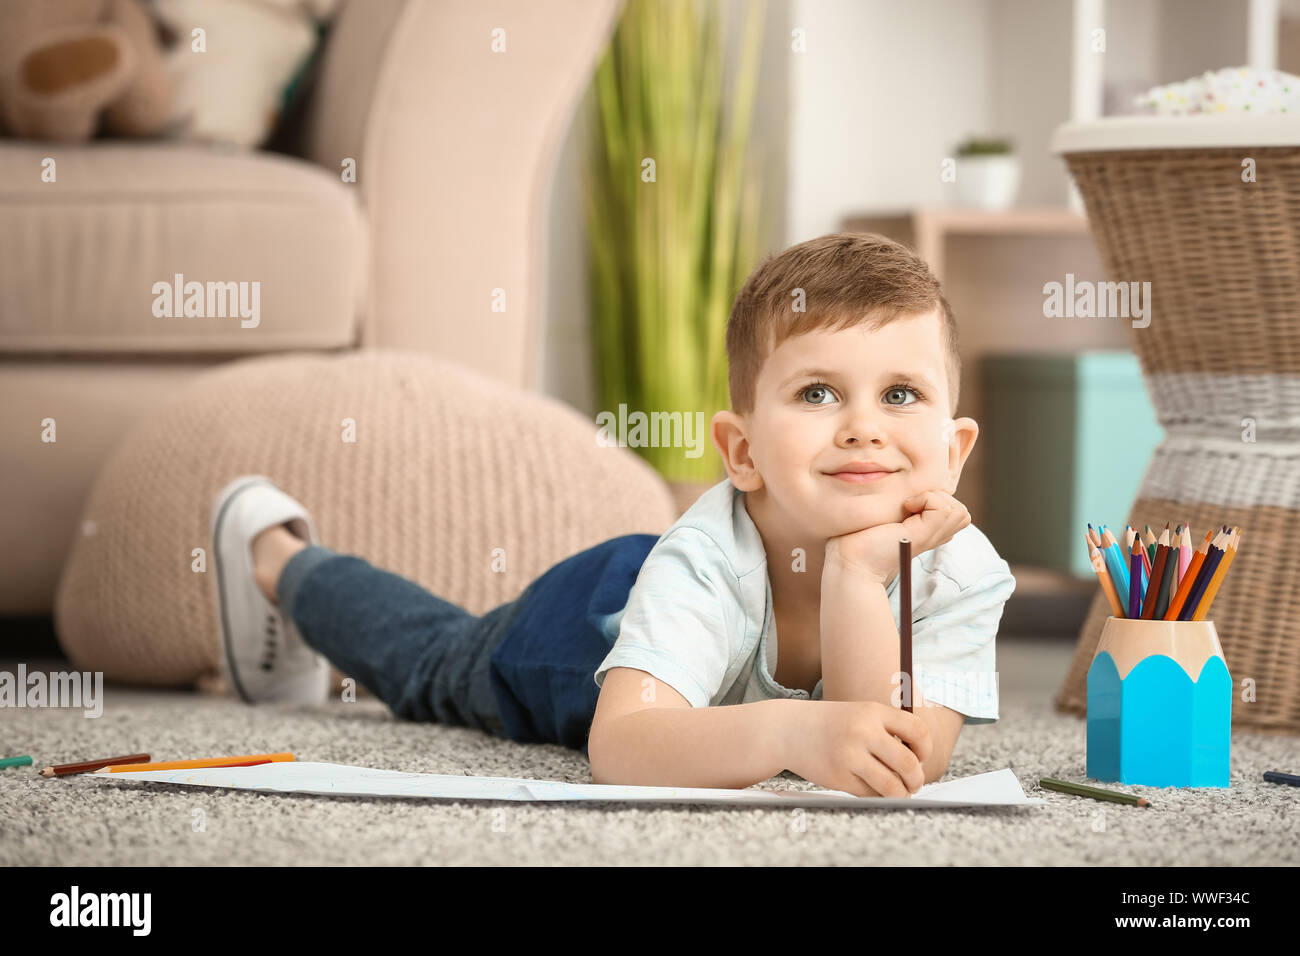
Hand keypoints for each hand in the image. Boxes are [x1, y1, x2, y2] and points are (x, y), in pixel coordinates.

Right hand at [784, 700, 931, 796]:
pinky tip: (874, 789)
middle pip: (907, 763)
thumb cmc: (832, 724)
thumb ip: (889, 730)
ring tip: (899, 792)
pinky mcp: (838, 777)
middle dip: (916, 779)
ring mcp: (849, 756)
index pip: (917, 730)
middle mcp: (862, 732)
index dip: (925, 748)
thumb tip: (920, 760)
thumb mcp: (860, 713)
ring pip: (891, 785)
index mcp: (872, 712)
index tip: (920, 757)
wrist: (789, 729)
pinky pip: (870, 795)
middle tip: (914, 783)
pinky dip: (878, 796)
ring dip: (901, 794)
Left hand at [824, 489, 970, 584]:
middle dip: (938, 497)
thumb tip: (911, 492)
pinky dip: (927, 499)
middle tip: (909, 504)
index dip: (935, 499)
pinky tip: (905, 508)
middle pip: (960, 512)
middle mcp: (933, 537)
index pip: (954, 510)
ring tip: (908, 506)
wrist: (848, 560)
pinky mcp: (923, 535)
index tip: (906, 503)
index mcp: (928, 533)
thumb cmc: (858, 537)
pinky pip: (945, 508)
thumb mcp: (888, 514)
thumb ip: (905, 506)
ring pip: (958, 510)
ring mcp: (930, 538)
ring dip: (933, 497)